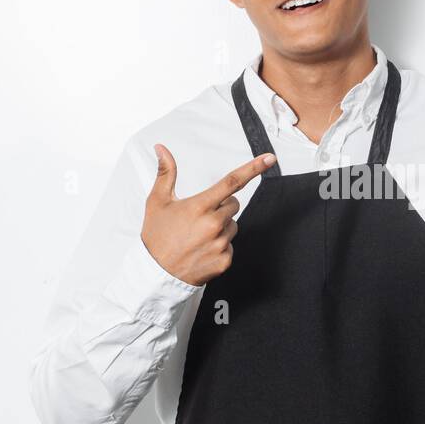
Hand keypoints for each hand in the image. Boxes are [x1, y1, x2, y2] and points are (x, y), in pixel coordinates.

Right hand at [140, 143, 275, 285]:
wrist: (155, 274)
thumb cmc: (156, 237)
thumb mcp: (157, 202)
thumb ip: (165, 173)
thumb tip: (162, 149)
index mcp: (200, 207)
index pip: (232, 181)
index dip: (253, 168)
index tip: (269, 158)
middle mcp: (213, 224)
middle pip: (234, 204)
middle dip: (221, 206)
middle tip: (200, 217)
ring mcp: (220, 244)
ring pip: (233, 225)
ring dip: (221, 227)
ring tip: (198, 236)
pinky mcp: (225, 260)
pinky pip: (230, 246)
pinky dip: (219, 246)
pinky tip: (202, 250)